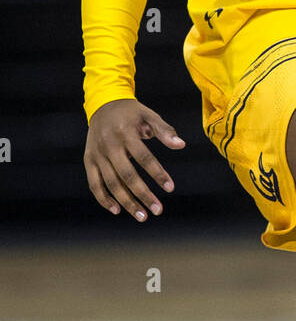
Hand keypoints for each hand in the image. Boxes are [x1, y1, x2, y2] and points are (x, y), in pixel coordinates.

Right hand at [84, 99, 184, 221]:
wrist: (103, 104)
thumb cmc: (131, 113)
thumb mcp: (149, 115)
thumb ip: (165, 131)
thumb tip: (181, 145)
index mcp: (125, 132)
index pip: (144, 157)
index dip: (157, 173)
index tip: (170, 188)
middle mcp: (109, 145)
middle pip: (126, 175)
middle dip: (143, 194)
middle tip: (158, 210)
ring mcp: (97, 154)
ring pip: (110, 183)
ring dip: (126, 202)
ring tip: (142, 216)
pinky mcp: (88, 160)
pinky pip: (94, 184)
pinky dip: (103, 199)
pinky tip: (117, 210)